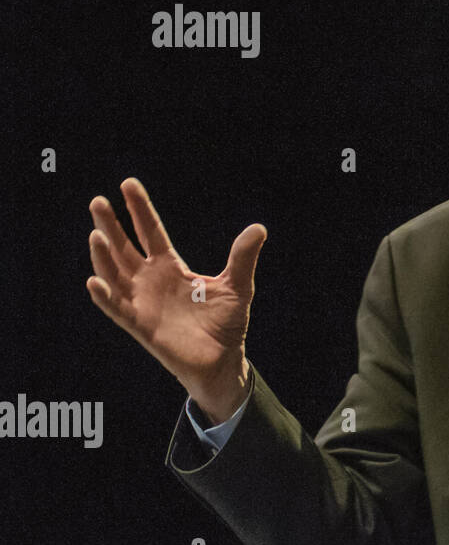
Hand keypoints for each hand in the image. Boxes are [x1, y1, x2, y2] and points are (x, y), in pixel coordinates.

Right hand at [86, 178, 266, 422]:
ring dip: (103, 257)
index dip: (139, 209)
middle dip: (110, 226)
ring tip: (96, 235)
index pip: (150, 232)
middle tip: (97, 201)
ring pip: (115, 275)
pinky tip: (94, 281)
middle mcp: (150, 281)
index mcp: (170, 268)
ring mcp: (142, 302)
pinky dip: (105, 296)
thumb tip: (258, 228)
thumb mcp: (237, 285)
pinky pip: (117, 309)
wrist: (222, 360)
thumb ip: (242, 257)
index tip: (127, 184)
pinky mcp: (141, 326)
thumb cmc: (225, 323)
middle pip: (124, 248)